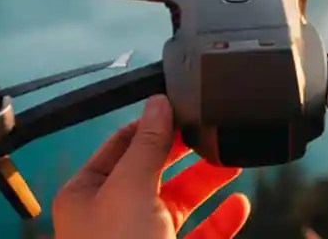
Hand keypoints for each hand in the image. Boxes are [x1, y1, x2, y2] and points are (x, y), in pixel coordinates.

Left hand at [53, 95, 250, 238]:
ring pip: (180, 202)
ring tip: (233, 160)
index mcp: (88, 194)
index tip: (183, 105)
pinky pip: (201, 234)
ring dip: (207, 181)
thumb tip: (159, 102)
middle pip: (154, 170)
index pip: (122, 145)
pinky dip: (221, 220)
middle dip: (185, 151)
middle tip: (213, 128)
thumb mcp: (129, 188)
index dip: (153, 123)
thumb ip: (148, 145)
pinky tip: (239, 205)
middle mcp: (113, 216)